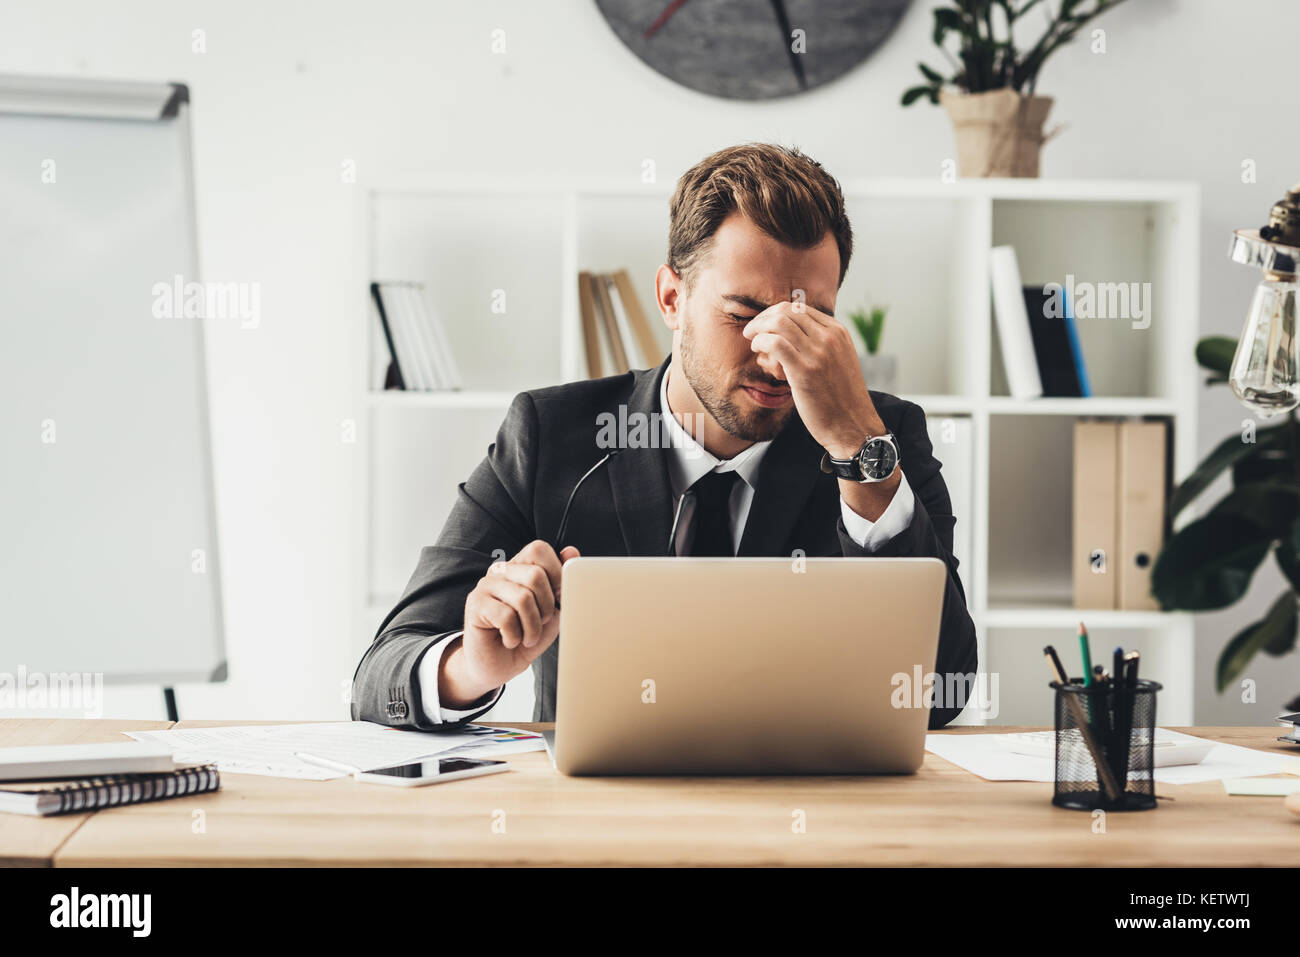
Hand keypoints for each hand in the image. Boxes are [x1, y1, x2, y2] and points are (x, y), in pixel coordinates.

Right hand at [444, 540, 579, 705]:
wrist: (499, 666)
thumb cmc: (526, 636)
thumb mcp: (553, 611)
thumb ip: (563, 583)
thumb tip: (571, 551)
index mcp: (520, 566)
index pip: (538, 550)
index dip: (556, 573)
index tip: (558, 597)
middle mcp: (501, 571)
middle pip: (535, 575)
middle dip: (547, 606)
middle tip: (541, 623)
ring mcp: (485, 586)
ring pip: (523, 598)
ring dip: (532, 626)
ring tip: (527, 637)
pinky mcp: (475, 605)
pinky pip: (506, 616)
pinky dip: (515, 635)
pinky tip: (510, 640)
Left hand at [741, 300, 882, 457]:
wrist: (853, 425)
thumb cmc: (841, 398)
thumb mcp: (838, 360)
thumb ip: (821, 344)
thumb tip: (794, 335)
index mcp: (838, 332)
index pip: (799, 308)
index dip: (775, 313)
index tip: (764, 326)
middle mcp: (829, 337)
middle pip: (786, 311)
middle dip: (763, 318)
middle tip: (752, 331)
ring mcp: (818, 353)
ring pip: (778, 323)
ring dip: (758, 329)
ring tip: (752, 341)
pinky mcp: (804, 371)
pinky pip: (775, 343)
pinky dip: (760, 342)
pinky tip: (758, 352)